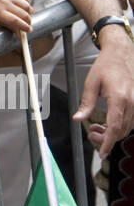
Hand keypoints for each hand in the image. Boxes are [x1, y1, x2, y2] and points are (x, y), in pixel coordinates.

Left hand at [0, 0, 31, 32]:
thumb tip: (21, 35)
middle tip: (29, 24)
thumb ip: (9, 27)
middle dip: (28, 21)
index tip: (29, 30)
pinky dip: (27, 1)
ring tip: (27, 15)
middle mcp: (3, 2)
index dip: (24, 26)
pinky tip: (25, 6)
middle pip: (22, 13)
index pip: (14, 20)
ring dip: (29, 11)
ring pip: (26, 4)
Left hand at [73, 31, 133, 155]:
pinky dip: (119, 125)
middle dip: (106, 137)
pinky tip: (107, 122)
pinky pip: (131, 120)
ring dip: (112, 132)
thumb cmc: (106, 65)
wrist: (122, 52)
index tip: (101, 152)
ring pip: (127, 127)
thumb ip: (86, 103)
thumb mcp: (91, 83)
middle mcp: (132, 102)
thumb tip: (77, 119)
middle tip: (90, 133)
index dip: (107, 142)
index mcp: (119, 98)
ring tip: (96, 126)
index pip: (114, 127)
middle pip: (121, 130)